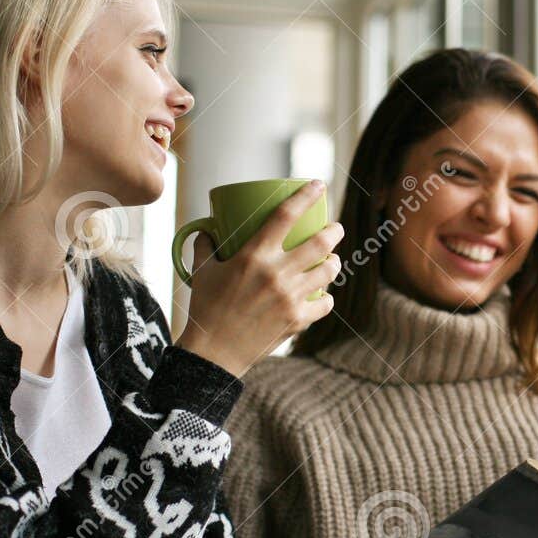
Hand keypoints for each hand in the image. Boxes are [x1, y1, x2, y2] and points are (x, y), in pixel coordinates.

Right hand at [176, 180, 342, 376]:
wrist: (214, 353)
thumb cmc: (205, 309)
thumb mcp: (202, 271)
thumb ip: (206, 246)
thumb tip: (208, 229)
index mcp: (253, 255)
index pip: (286, 215)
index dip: (306, 196)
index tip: (318, 184)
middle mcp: (276, 273)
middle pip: (319, 243)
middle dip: (334, 231)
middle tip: (335, 228)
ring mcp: (290, 297)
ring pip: (328, 271)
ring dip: (334, 262)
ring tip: (332, 260)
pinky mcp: (297, 320)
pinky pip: (325, 303)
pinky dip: (326, 298)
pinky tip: (322, 295)